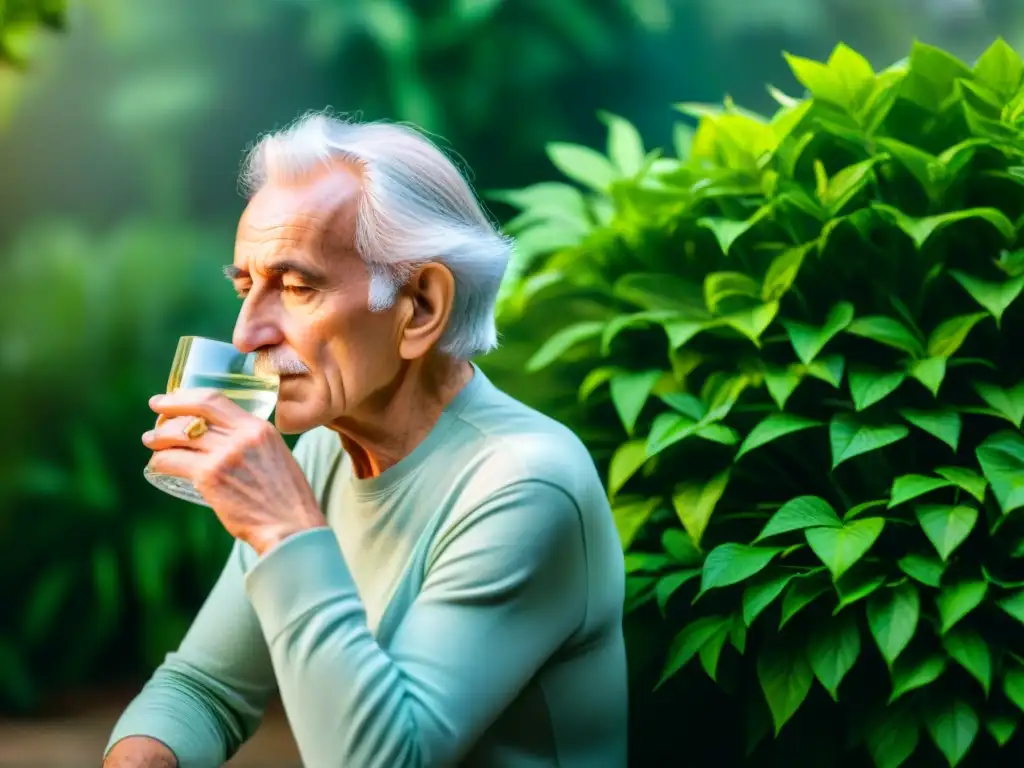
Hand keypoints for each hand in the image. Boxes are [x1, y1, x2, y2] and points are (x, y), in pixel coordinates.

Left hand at [144, 389, 326, 555]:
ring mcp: (224, 456)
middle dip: (169, 406)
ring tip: (151, 440)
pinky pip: (173, 461)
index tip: (174, 397)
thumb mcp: (277, 457)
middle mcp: (242, 436)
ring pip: (179, 435)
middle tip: (155, 408)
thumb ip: (254, 445)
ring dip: (159, 436)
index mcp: (260, 429)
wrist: (290, 527)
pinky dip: (160, 461)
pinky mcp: (209, 477)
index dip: (188, 396)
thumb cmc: (286, 499)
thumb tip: (228, 441)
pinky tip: (157, 464)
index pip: (217, 399)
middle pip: (195, 410)